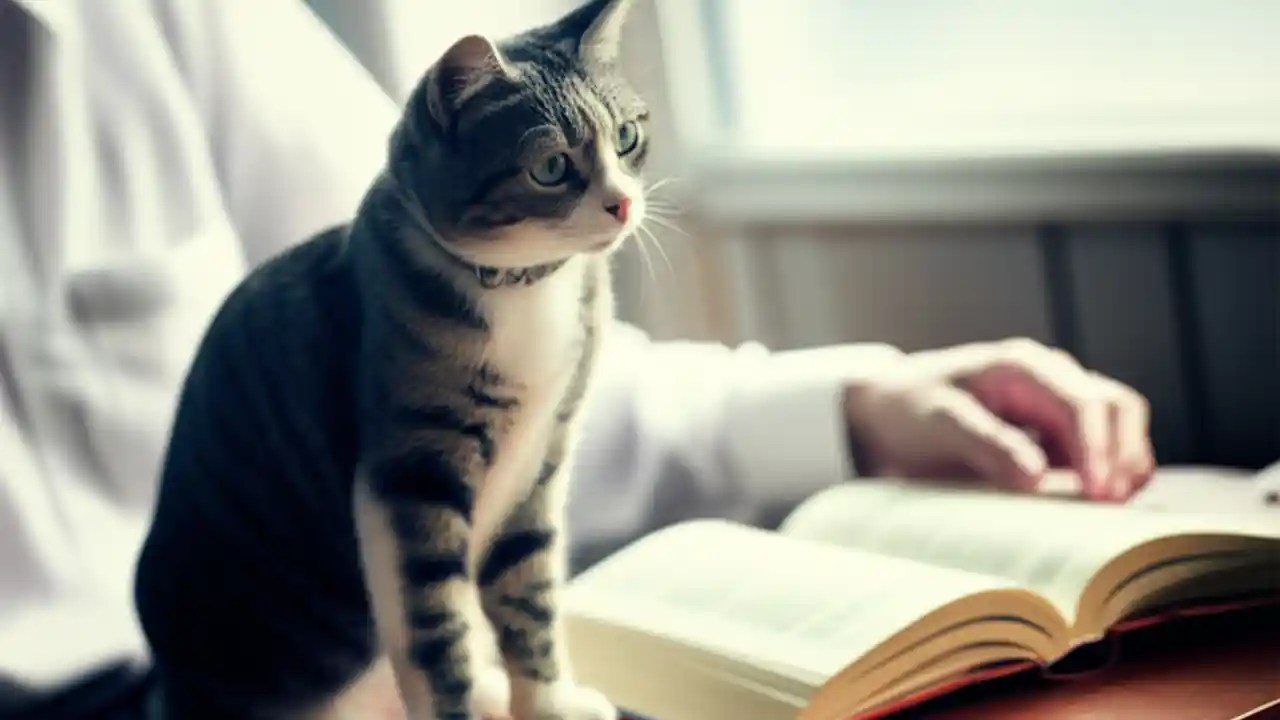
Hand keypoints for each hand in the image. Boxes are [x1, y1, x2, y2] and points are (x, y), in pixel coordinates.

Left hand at [842, 338, 1154, 500]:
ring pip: (1117, 427)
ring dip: (1123, 464)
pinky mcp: (1053, 432)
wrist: (887, 410)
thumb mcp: (938, 422)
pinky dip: (1105, 473)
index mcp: (1023, 366)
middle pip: (1117, 407)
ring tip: (1110, 506)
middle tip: (1112, 504)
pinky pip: (1097, 449)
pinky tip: (1092, 503)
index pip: (1084, 402)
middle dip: (1124, 454)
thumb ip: (985, 444)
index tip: (1098, 493)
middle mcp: (1049, 378)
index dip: (1099, 449)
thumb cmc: (909, 408)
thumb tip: (1036, 476)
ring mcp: (1054, 404)